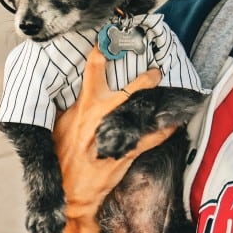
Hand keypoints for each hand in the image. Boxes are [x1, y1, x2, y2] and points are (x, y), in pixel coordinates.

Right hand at [52, 46, 174, 224]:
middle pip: (127, 91)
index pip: (93, 72)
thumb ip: (70, 108)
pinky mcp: (125, 152)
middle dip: (144, 80)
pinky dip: (165, 130)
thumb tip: (76, 91)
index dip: (102, 52)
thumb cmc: (62, 158)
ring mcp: (114, 135)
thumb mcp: (58, 128)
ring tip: (171, 93)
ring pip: (142, 113)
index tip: (110, 39)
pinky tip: (174, 123)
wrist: (68, 192)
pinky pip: (151, 138)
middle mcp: (99, 118)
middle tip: (156, 71)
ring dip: (157, 102)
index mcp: (82, 108)